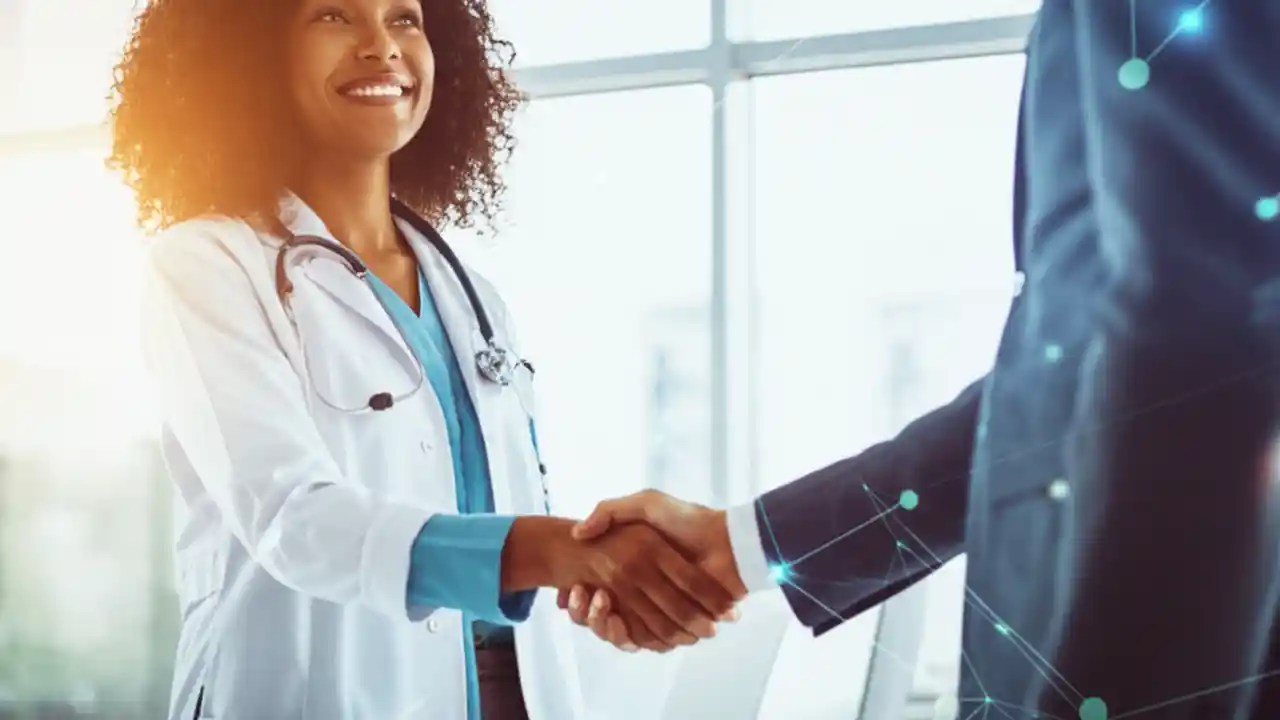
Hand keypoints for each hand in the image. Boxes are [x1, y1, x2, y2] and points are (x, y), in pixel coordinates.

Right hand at [502, 516, 735, 651]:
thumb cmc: (689, 521)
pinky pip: (645, 640)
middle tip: (571, 601)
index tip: (567, 591)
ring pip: (621, 630)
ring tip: (597, 608)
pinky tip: (615, 621)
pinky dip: (628, 636)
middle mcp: (646, 592)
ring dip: (603, 625)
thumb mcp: (647, 504)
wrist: (729, 544)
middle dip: (586, 612)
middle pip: (605, 615)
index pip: (598, 588)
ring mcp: (660, 611)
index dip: (579, 595)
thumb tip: (576, 533)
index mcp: (636, 567)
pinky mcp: (675, 626)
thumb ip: (611, 511)